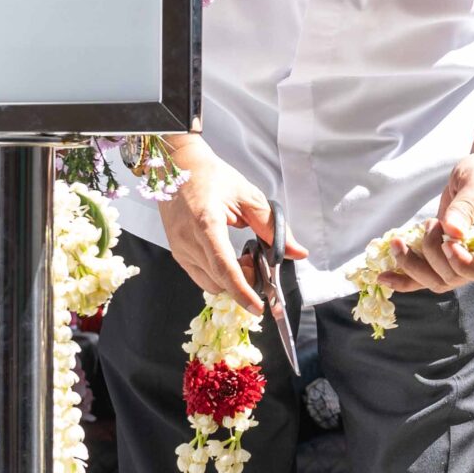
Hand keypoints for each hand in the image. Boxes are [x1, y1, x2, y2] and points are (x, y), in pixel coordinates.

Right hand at [161, 144, 298, 309]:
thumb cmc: (212, 176)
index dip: (242, 291)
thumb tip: (297, 252)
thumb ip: (273, 226)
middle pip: (219, 281)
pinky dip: (218, 275)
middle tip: (257, 263)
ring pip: (209, 283)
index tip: (258, 307)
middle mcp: (188, 240)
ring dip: (230, 280)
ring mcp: (179, 248)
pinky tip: (229, 258)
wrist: (177, 166)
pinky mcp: (176, 251)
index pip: (224, 267)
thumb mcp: (248, 196)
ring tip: (242, 257)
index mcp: (206, 223)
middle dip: (243, 283)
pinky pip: (200, 275)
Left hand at [384, 154, 473, 293]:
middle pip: (454, 277)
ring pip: (435, 280)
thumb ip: (465, 207)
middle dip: (432, 255)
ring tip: (398, 242)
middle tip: (429, 224)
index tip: (448, 245)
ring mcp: (460, 260)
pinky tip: (385, 277)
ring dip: (411, 265)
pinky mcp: (442, 258)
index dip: (465, 265)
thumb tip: (452, 232)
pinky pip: (423, 277)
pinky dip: (403, 280)